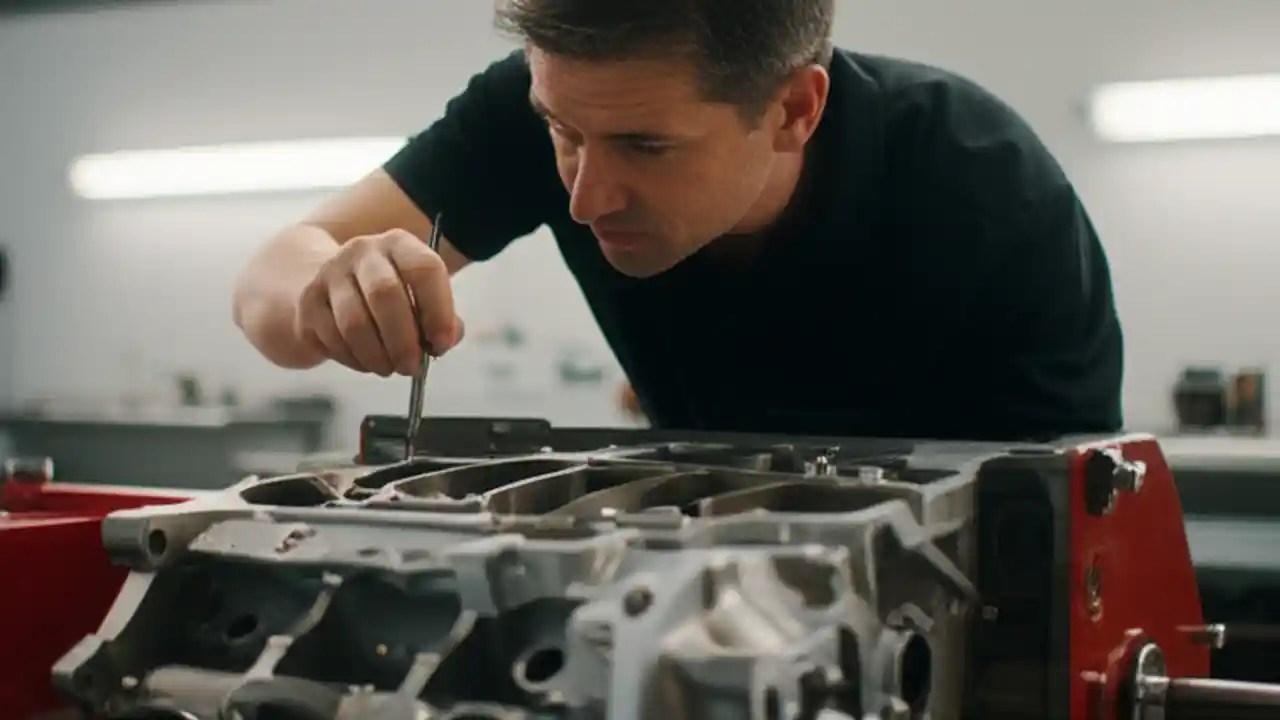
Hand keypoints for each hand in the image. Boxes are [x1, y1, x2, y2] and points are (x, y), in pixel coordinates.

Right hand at [294, 228, 463, 375]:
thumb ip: (442, 319)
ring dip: (377, 356)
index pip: (424, 269)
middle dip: (403, 340)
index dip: (438, 311)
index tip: (440, 343)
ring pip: (354, 323)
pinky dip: (354, 359)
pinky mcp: (308, 300)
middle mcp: (363, 251)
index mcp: (400, 244)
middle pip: (385, 294)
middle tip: (411, 367)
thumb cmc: (390, 295)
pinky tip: (366, 362)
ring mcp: (330, 273)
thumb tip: (444, 340)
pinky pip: (332, 339)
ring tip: (390, 368)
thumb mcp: (421, 297)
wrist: (330, 280)